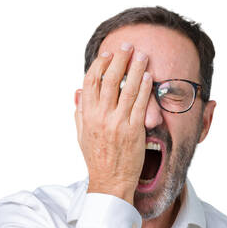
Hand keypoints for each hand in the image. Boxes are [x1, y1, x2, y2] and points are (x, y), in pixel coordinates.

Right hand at [74, 43, 150, 202]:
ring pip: (127, 89)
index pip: (91, 81)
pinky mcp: (134, 131)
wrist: (110, 181)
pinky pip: (140, 105)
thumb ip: (80, 111)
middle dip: (120, 60)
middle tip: (128, 46)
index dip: (100, 64)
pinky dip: (144, 89)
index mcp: (87, 114)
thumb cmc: (97, 158)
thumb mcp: (81, 133)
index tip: (109, 53)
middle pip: (110, 80)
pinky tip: (148, 77)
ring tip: (142, 55)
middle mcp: (101, 116)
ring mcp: (118, 123)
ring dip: (135, 69)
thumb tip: (77, 92)